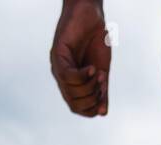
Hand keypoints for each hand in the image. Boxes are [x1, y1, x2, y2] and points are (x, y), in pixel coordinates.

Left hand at [51, 0, 110, 116]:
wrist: (91, 14)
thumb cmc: (96, 41)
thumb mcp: (102, 71)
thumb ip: (102, 91)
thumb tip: (103, 114)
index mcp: (72, 83)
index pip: (78, 108)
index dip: (92, 108)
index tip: (104, 93)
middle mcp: (62, 77)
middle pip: (74, 104)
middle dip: (92, 99)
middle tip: (102, 84)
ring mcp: (58, 66)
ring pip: (71, 91)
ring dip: (89, 86)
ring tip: (99, 73)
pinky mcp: (57, 54)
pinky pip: (68, 75)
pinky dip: (83, 75)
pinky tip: (93, 68)